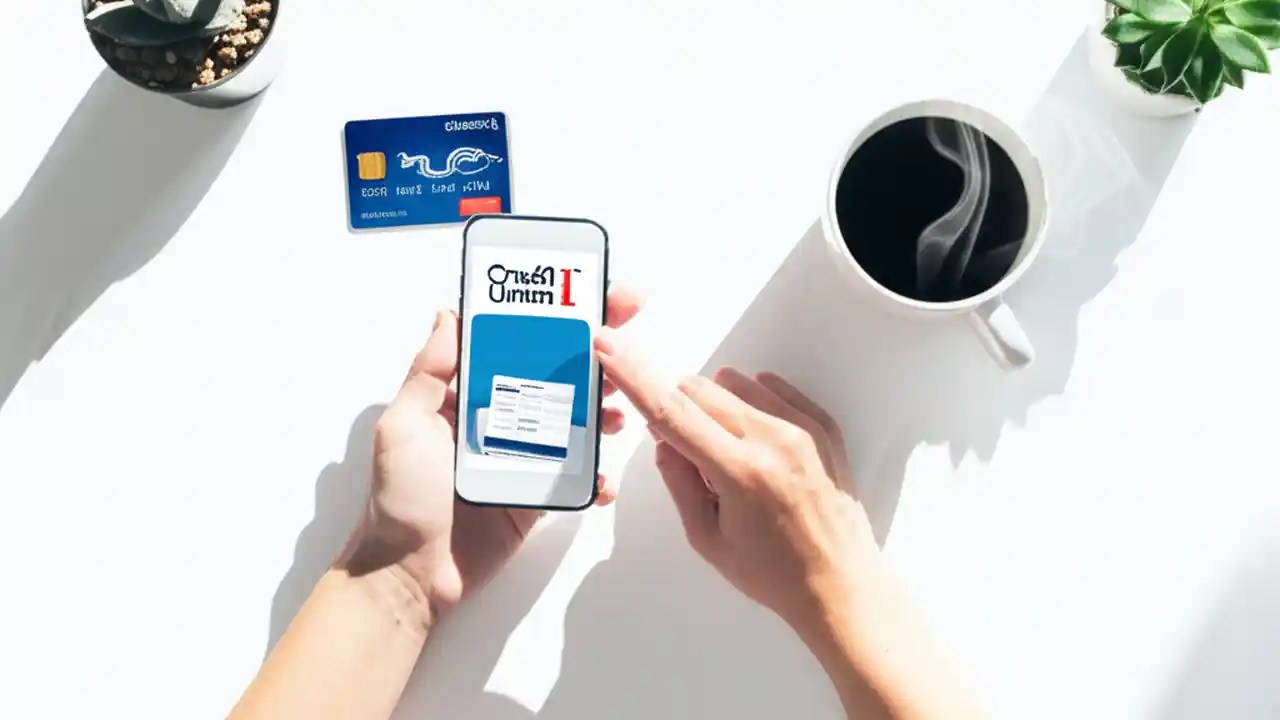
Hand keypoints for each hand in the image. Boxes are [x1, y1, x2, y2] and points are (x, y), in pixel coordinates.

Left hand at [341, 289, 642, 625]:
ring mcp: (523, 456)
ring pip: (577, 421)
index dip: (553, 314)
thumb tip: (451, 311)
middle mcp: (500, 417)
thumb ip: (430, 371)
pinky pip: (577, 478)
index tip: (590, 292)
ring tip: (619, 413)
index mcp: (468, 392)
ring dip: (605, 410)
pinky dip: (596, 476)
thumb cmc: (399, 499)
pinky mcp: (538, 495)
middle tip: (629, 329)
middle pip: (557, 373)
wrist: (410, 575)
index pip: (517, 340)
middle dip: (597, 352)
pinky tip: (603, 478)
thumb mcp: (404, 425)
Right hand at [594, 328, 877, 630]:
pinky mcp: (823, 425)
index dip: (633, 377)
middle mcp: (774, 440)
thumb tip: (663, 437)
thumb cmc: (771, 572)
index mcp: (740, 473)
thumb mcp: (706, 538)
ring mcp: (803, 429)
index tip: (608, 347)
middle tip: (693, 458)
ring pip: (734, 383)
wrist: (839, 584)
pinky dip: (753, 407)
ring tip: (733, 459)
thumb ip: (679, 481)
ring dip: (717, 409)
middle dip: (680, 412)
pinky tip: (758, 447)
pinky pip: (772, 389)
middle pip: (699, 390)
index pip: (671, 413)